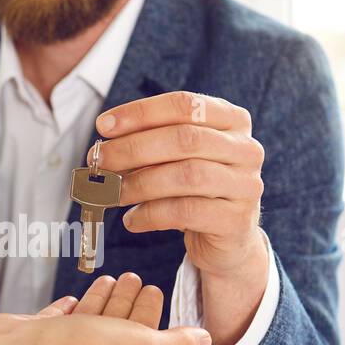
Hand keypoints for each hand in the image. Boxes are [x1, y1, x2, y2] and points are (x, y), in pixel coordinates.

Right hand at [0, 273, 211, 344]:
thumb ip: (174, 344)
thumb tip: (206, 341)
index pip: (142, 331)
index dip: (150, 310)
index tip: (155, 289)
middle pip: (116, 322)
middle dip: (127, 300)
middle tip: (133, 277)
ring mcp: (63, 344)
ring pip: (89, 318)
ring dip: (101, 300)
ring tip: (109, 280)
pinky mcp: (37, 334)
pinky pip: (56, 319)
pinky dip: (67, 308)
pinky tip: (71, 300)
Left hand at [96, 92, 269, 344]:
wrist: (228, 239)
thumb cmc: (195, 190)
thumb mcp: (176, 159)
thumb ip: (148, 143)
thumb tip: (104, 143)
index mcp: (232, 120)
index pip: (185, 105)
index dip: (140, 113)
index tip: (103, 126)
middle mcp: (246, 149)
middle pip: (184, 140)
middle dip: (133, 149)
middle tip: (98, 161)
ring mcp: (246, 185)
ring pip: (186, 176)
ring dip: (139, 184)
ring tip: (112, 194)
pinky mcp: (236, 221)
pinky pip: (186, 212)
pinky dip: (151, 215)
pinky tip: (132, 219)